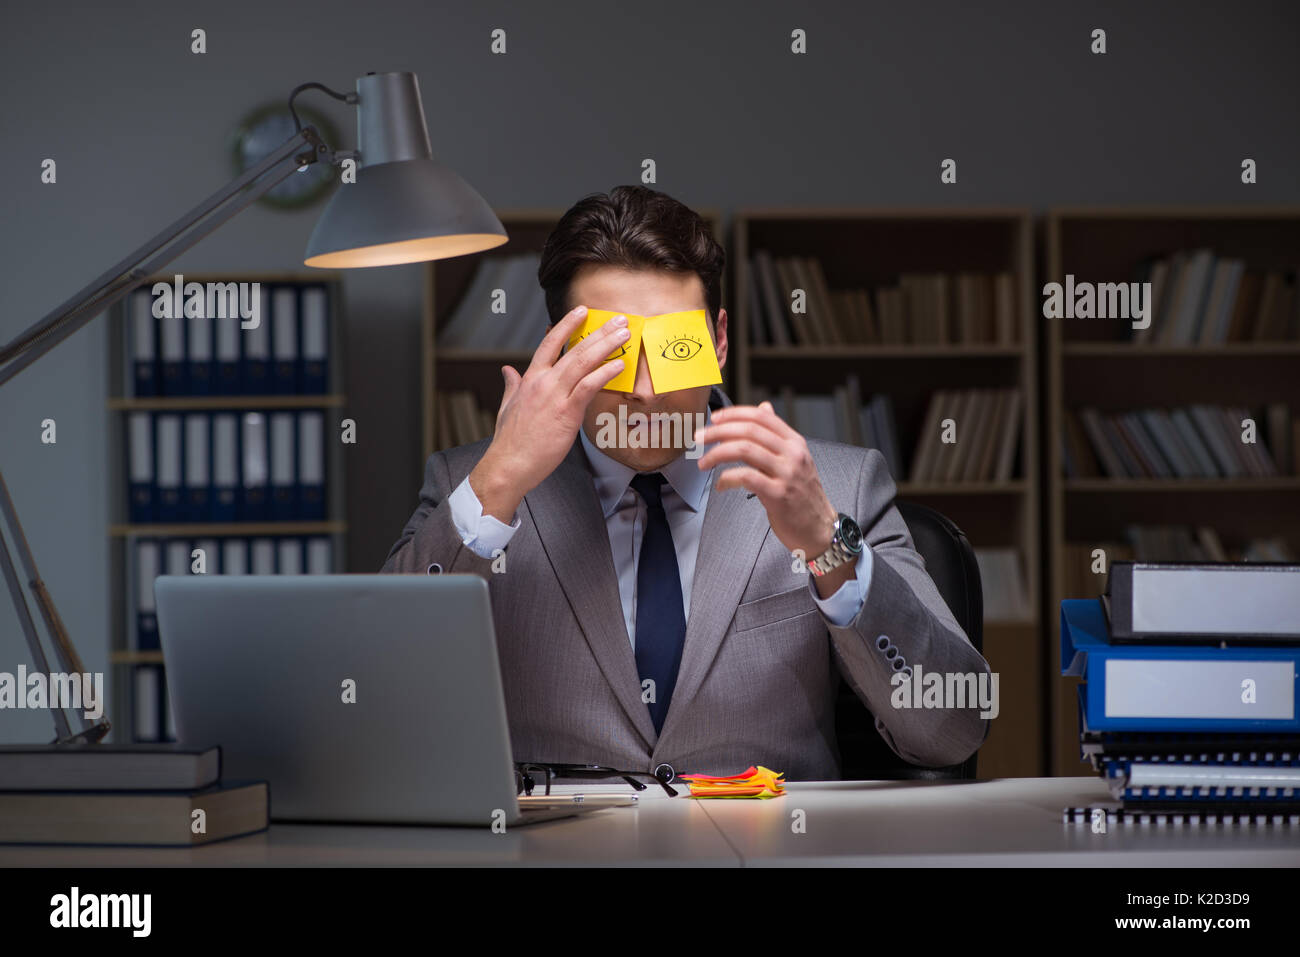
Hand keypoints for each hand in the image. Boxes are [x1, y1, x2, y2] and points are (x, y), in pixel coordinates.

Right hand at [469, 305, 628, 520]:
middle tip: (619, 320)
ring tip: (624, 335)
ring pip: (583, 363)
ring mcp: (555, 396)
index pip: (550, 343)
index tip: (582, 311)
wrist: (509, 464)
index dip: (566, 324)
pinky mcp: (566, 413)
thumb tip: (507, 369)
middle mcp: (543, 382)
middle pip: (574, 349)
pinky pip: (588, 387)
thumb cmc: (510, 440)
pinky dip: (604, 374)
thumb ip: (511, 385)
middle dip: (599, 332)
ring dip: (606, 346)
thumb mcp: (507, 406)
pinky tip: (619, 365)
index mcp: (530, 379)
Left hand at [694, 402, 847, 592]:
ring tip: (703, 462)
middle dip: (718, 432)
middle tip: (700, 438)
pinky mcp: (779, 494)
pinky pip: (745, 477)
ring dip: (717, 454)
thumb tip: (763, 408)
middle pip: (749, 430)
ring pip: (744, 450)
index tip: (714, 418)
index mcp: (795, 442)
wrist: (819, 528)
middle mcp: (792, 454)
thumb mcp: (795, 459)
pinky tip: (720, 485)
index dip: (733, 414)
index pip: (761, 417)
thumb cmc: (803, 496)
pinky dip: (726, 478)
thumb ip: (776, 435)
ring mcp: (787, 474)